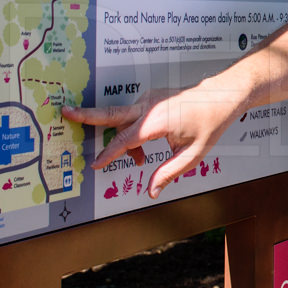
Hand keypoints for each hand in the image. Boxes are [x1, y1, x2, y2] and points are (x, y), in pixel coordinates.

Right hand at [63, 82, 244, 197]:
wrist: (222, 95)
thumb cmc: (210, 123)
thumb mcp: (194, 154)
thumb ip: (169, 173)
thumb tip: (151, 191)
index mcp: (157, 120)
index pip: (126, 139)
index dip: (109, 154)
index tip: (96, 165)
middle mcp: (148, 106)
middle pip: (111, 113)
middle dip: (87, 115)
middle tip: (65, 112)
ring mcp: (147, 100)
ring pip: (122, 122)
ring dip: (122, 142)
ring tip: (139, 160)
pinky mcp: (148, 99)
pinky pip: (130, 118)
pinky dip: (130, 134)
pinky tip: (143, 150)